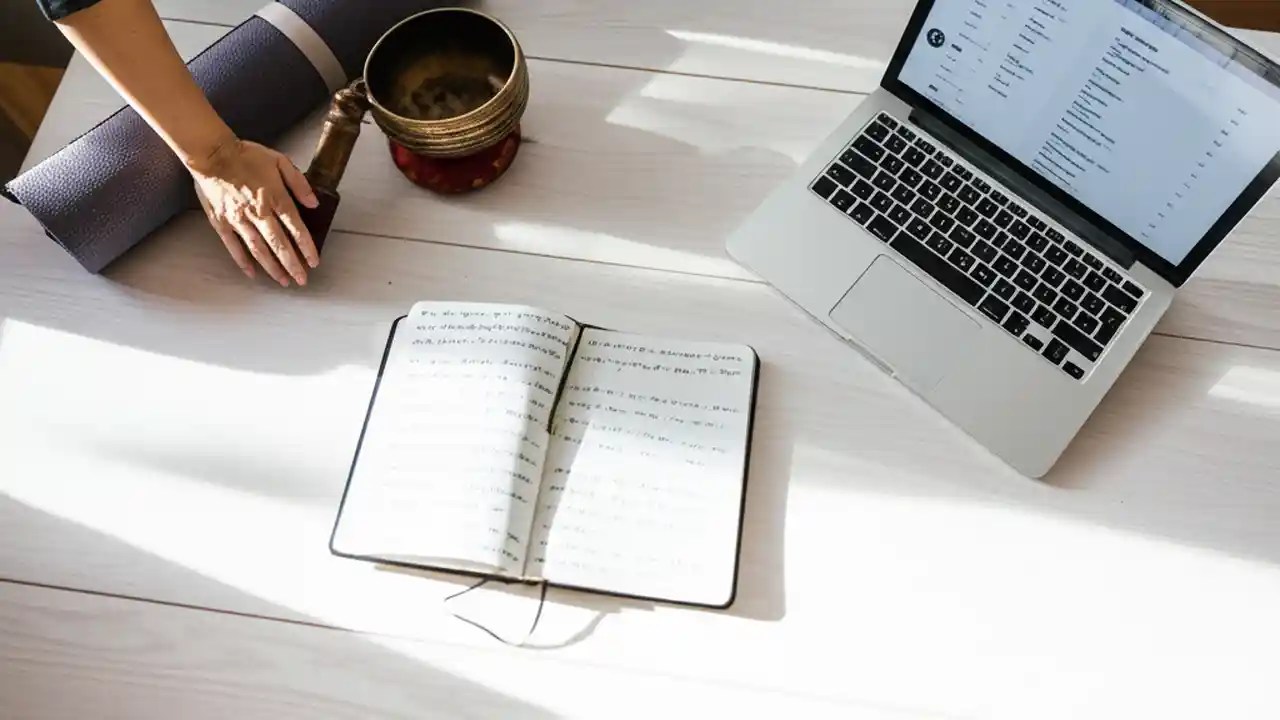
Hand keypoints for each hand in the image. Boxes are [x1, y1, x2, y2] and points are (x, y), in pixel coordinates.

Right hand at [191, 138, 319, 285]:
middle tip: (302, 280)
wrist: (211, 152)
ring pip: (258, 249)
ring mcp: (238, 219)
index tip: (314, 261)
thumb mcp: (279, 161)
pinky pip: (233, 246)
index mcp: (274, 197)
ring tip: (283, 281)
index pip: (296, 228)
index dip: (307, 247)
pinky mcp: (221, 222)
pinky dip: (243, 261)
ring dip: (272, 267)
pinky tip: (252, 273)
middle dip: (292, 264)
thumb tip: (314, 203)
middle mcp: (258, 212)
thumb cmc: (246, 155)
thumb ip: (299, 183)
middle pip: (279, 244)